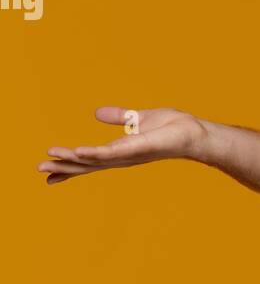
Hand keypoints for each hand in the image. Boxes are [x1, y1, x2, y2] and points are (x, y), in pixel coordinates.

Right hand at [37, 106, 209, 184]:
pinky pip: (113, 152)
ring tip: (50, 159)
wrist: (195, 132)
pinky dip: (94, 153)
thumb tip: (96, 112)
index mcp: (119, 151)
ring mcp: (129, 154)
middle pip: (87, 165)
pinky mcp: (139, 148)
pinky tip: (78, 152)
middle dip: (63, 167)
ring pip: (94, 160)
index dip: (69, 165)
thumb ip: (118, 117)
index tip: (47, 170)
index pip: (89, 160)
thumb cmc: (172, 128)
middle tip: (39, 168)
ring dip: (71, 160)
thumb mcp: (137, 118)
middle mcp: (122, 157)